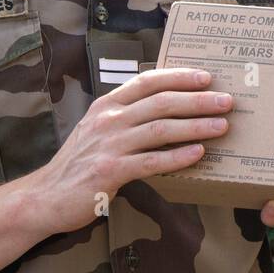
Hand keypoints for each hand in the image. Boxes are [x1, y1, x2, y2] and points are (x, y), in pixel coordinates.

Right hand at [20, 67, 234, 234]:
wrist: (46, 196)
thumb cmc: (78, 163)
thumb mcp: (97, 129)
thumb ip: (125, 117)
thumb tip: (165, 110)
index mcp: (106, 105)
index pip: (147, 81)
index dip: (178, 76)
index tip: (206, 77)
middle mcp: (108, 119)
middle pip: (161, 102)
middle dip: (198, 100)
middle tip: (227, 101)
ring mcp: (109, 144)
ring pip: (161, 129)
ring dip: (195, 126)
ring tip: (222, 126)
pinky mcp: (109, 171)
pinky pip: (151, 161)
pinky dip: (177, 157)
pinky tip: (198, 154)